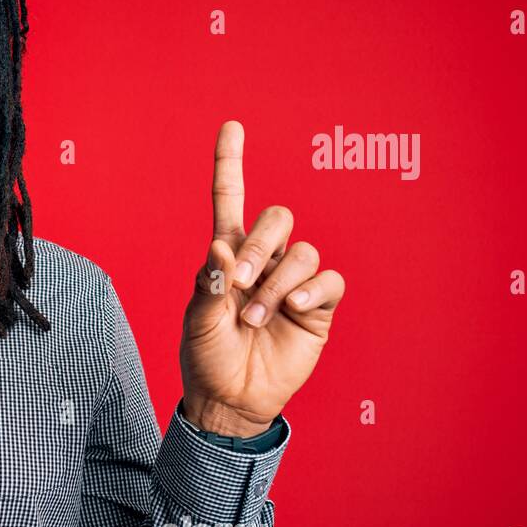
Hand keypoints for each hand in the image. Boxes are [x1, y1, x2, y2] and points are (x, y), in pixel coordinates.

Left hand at [180, 121, 345, 436]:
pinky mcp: (317, 307)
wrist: (230, 399)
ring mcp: (291, 283)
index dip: (231, 164)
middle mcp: (263, 262)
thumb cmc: (207, 357)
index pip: (230, 201)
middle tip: (238, 281)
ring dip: (275, 284)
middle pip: (277, 219)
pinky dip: (310, 290)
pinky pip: (328, 280)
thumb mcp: (197, 321)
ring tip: (254, 319)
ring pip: (302, 252)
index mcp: (227, 256)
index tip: (231, 127)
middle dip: (259, 244)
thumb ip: (208, 283)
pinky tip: (291, 310)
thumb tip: (221, 248)